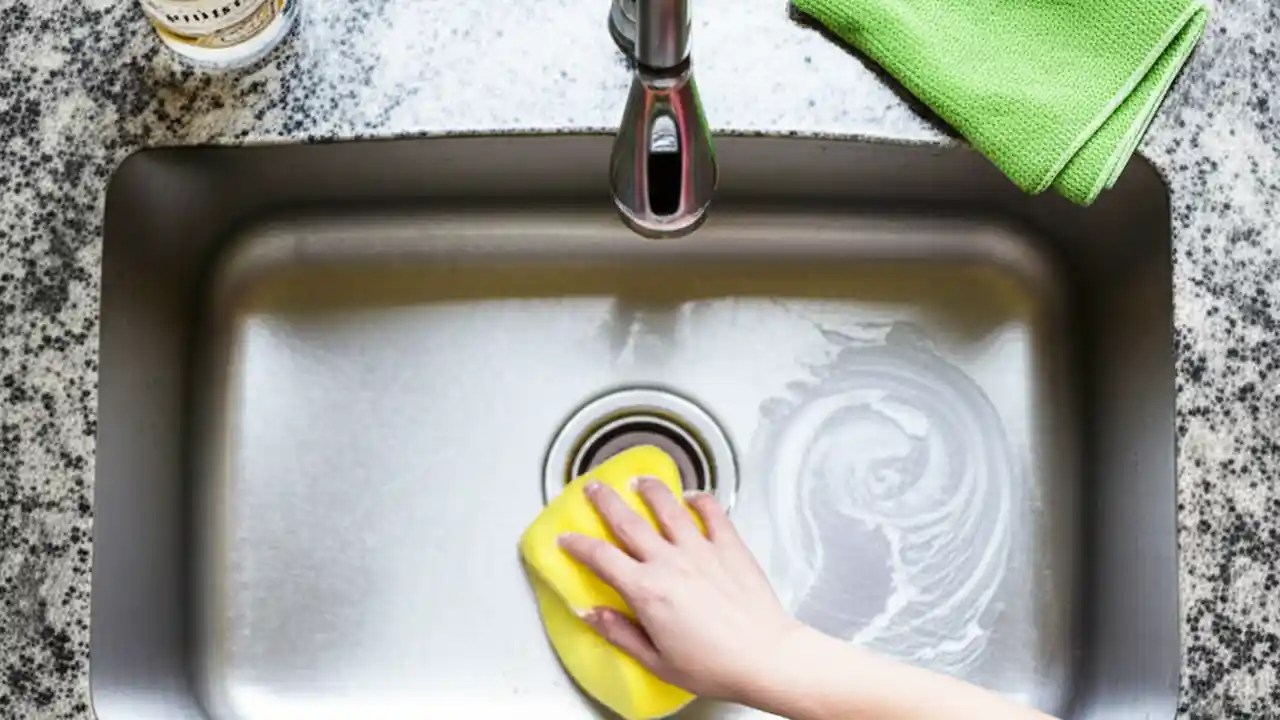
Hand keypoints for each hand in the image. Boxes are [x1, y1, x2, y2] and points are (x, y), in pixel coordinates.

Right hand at [557, 478, 800, 700]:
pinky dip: (700, 499)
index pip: (601, 558)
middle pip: (629, 520)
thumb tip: (590, 614)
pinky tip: (692, 496)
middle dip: (606, 501)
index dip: (578, 545)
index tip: (566, 538)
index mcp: (646, 590)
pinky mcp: (729, 546)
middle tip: (594, 487)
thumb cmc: (713, 665)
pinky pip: (712, 512)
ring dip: (650, 490)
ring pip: (668, 507)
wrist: (765, 657)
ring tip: (640, 480)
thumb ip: (620, 634)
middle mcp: (670, 562)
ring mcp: (701, 549)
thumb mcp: (656, 661)